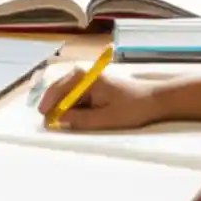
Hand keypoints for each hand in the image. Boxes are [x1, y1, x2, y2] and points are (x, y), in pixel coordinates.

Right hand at [37, 67, 163, 130]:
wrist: (155, 100)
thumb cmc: (133, 107)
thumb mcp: (106, 118)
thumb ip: (80, 120)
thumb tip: (58, 121)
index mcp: (85, 77)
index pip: (58, 90)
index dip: (49, 107)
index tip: (46, 123)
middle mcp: (82, 73)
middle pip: (58, 91)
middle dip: (54, 108)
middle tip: (51, 126)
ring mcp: (86, 78)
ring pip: (65, 95)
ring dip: (63, 109)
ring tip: (63, 124)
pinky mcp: (91, 85)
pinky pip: (74, 97)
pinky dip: (72, 108)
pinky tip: (77, 118)